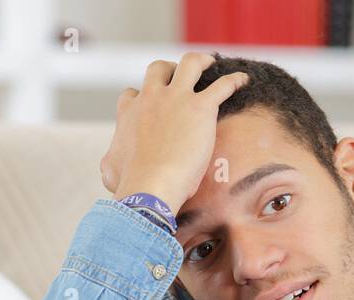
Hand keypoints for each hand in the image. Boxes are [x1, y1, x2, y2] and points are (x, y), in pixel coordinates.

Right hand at [99, 51, 249, 213]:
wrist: (150, 185)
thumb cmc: (131, 184)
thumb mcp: (109, 171)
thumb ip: (111, 163)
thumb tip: (110, 167)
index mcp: (130, 113)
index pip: (132, 94)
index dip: (141, 97)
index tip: (150, 106)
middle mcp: (151, 98)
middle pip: (159, 69)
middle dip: (169, 70)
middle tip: (180, 78)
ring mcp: (177, 99)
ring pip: (190, 64)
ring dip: (201, 61)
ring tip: (210, 64)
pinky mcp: (201, 107)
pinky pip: (222, 85)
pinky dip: (235, 81)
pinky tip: (243, 81)